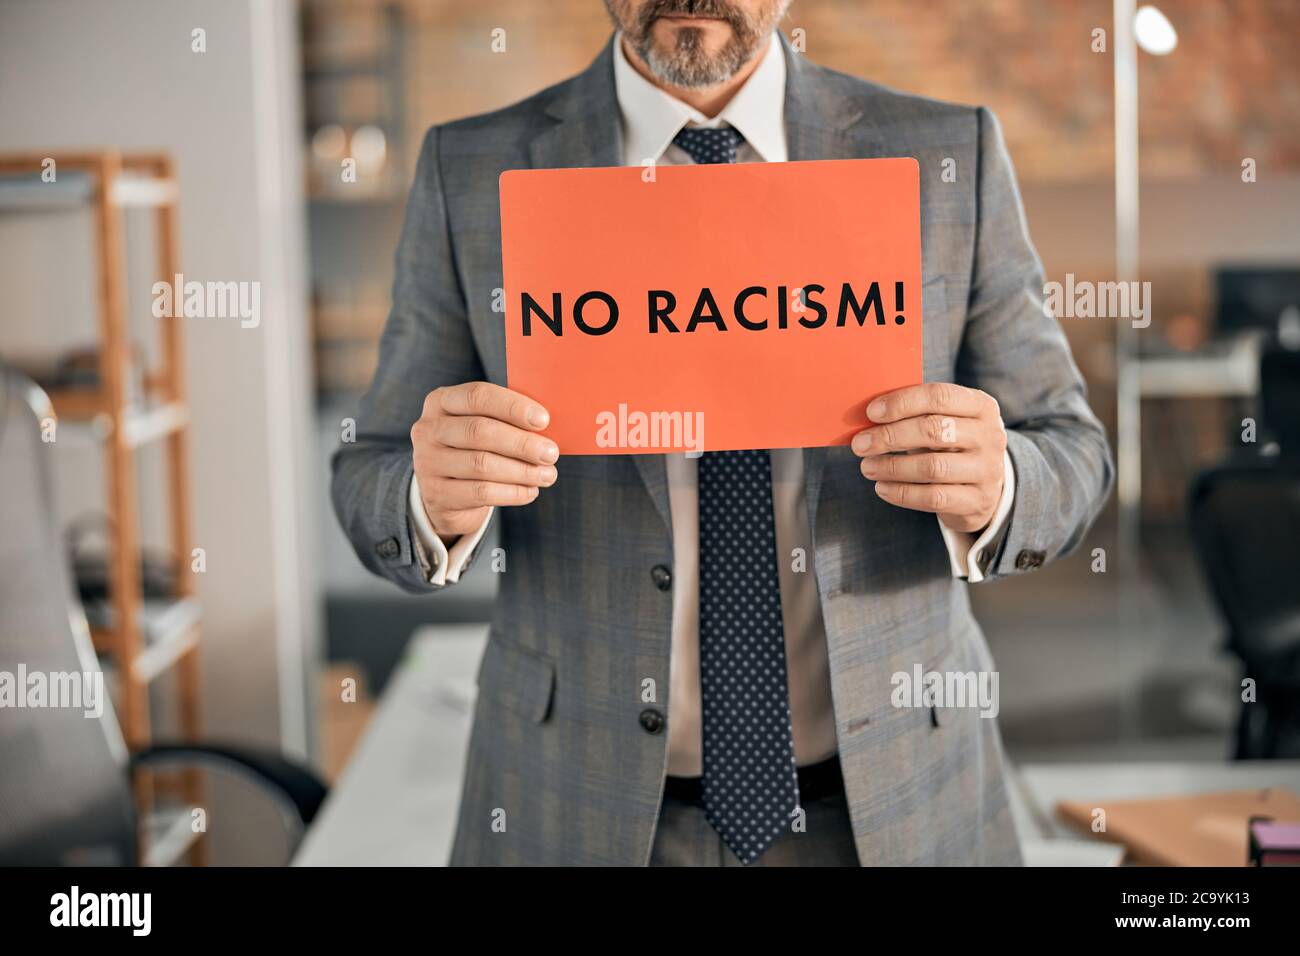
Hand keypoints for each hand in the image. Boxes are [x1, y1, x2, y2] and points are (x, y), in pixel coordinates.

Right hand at [410, 382, 557, 541]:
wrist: (443, 492)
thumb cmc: (474, 449)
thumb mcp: (481, 425)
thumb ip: (506, 419)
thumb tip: (545, 427)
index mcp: (441, 401)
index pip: (478, 396)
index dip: (513, 406)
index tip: (543, 420)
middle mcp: (428, 429)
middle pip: (480, 431)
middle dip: (522, 443)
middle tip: (551, 453)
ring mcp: (427, 462)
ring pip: (482, 465)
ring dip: (522, 471)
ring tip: (547, 475)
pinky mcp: (435, 494)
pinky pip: (481, 493)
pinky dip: (512, 493)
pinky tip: (530, 491)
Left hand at [851, 382, 1005, 533]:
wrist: (984, 488)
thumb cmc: (952, 446)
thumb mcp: (946, 422)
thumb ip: (916, 414)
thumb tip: (868, 417)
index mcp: (982, 406)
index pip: (939, 396)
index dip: (901, 403)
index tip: (871, 413)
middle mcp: (990, 436)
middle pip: (934, 430)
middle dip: (890, 436)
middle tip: (860, 444)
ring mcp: (987, 470)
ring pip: (932, 467)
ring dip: (892, 467)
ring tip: (867, 467)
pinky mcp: (978, 501)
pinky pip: (933, 498)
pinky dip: (901, 493)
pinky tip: (882, 488)